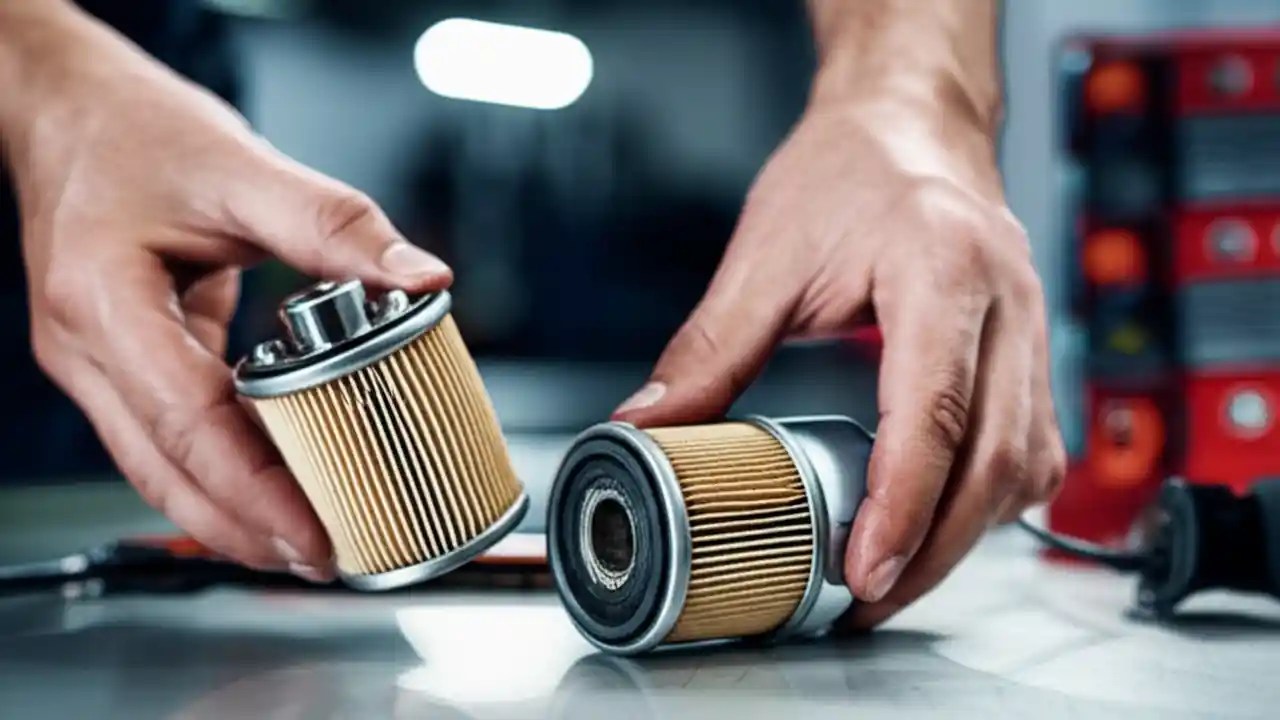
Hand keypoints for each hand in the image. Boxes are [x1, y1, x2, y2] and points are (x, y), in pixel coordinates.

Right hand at [6, 9, 450, 578]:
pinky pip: (166, 434)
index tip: (317, 531)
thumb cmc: (133, 130)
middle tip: (324, 560)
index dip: (257, 490)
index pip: (190, 422)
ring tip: (302, 544)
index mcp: (106, 300)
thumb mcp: (243, 168)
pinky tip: (268, 483)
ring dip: (229, 512)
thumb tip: (419, 276)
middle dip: (246, 527)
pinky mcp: (115, 360)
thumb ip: (336, 226)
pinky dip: (218, 468)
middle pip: (167, 469)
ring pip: (159, 465)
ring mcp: (93, 360)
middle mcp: (85, 345)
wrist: (67, 106)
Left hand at [614, 95, 1066, 625]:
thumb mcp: (766, 254)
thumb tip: (649, 425)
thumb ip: (710, 349)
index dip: (902, 503)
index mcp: (940, 265)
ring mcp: (1033, 327)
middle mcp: (1006, 300)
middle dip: (935, 547)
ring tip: (895, 577)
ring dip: (967, 534)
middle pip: (991, 457)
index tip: (864, 569)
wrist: (910, 122)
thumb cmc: (848, 168)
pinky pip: (1034, 447)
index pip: (933, 409)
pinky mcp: (1034, 350)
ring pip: (1024, 463)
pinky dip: (992, 500)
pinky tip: (945, 522)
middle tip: (869, 598)